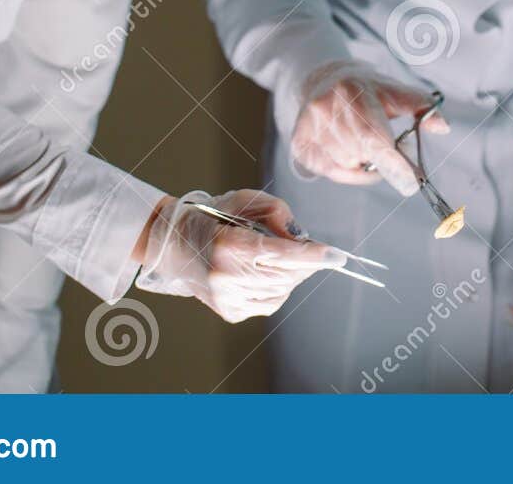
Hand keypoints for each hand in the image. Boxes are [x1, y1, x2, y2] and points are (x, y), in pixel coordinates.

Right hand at [134, 189, 346, 322]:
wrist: (174, 244)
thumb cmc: (213, 216)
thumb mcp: (245, 200)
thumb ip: (278, 212)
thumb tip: (302, 239)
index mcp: (229, 245)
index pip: (282, 254)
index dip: (314, 256)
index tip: (338, 256)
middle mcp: (226, 276)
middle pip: (287, 274)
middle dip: (306, 262)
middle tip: (309, 249)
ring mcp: (227, 299)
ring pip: (282, 291)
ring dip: (292, 274)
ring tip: (278, 257)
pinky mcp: (230, 312)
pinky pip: (270, 303)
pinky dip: (278, 287)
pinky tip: (265, 272)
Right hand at [290, 61, 446, 195]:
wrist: (324, 79)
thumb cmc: (367, 89)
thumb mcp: (397, 91)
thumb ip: (422, 107)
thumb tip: (443, 126)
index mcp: (353, 92)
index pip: (373, 137)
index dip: (392, 164)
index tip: (410, 183)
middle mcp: (326, 108)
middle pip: (361, 156)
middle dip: (380, 158)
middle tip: (385, 145)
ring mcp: (308, 126)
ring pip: (345, 166)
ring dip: (361, 163)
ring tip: (362, 141)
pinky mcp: (299, 143)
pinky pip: (328, 172)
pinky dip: (344, 169)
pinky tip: (347, 150)